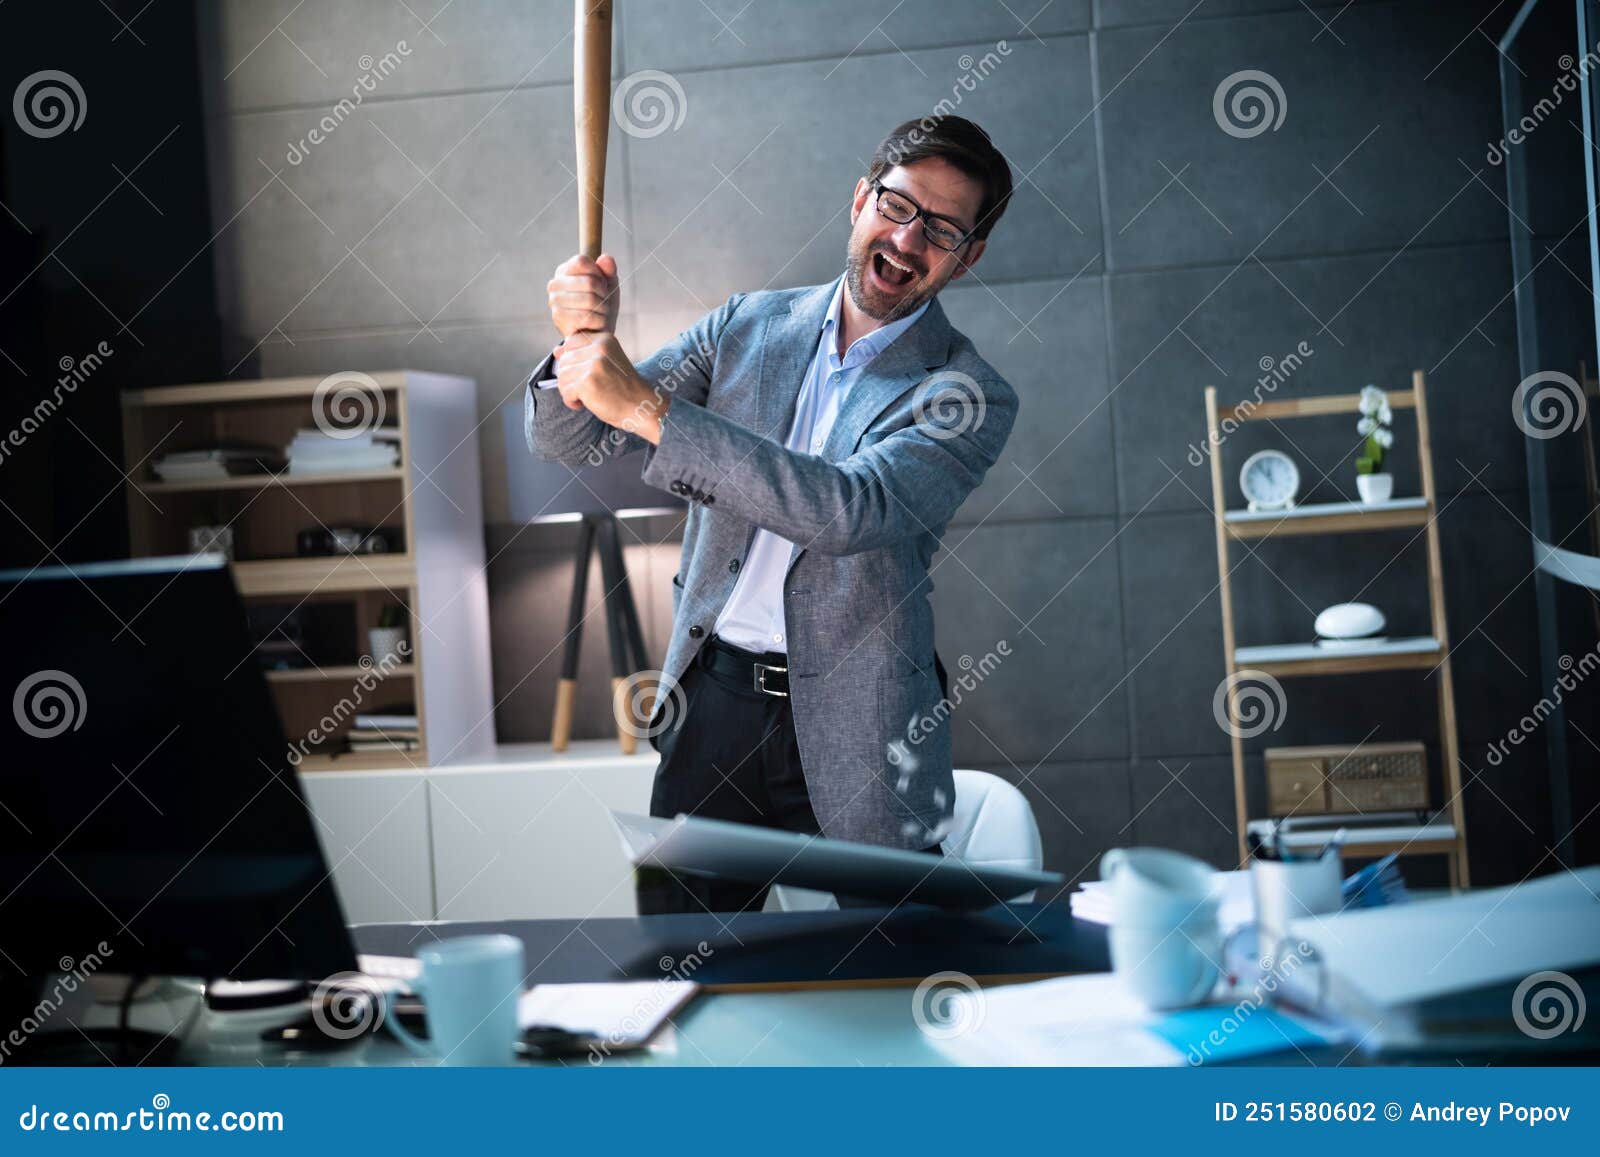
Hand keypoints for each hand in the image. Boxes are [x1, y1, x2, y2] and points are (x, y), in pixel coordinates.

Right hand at [546, 253, 618, 337]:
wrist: (596, 332)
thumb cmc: (601, 304)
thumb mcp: (609, 284)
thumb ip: (609, 270)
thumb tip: (605, 258)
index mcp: (565, 270)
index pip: (582, 261)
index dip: (599, 273)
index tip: (603, 284)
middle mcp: (555, 283)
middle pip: (589, 282)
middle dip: (604, 294)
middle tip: (605, 302)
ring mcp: (555, 301)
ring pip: (590, 300)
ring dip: (604, 308)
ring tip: (603, 312)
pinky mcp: (558, 318)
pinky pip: (586, 316)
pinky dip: (599, 321)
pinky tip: (598, 323)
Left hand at [554, 331, 668, 443]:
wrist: (641, 407)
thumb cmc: (623, 388)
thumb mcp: (605, 364)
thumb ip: (581, 354)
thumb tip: (556, 350)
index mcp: (604, 339)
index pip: (570, 343)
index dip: (573, 362)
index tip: (588, 375)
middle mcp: (599, 348)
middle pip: (563, 361)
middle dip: (570, 379)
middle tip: (587, 389)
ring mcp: (593, 364)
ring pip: (562, 377)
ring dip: (570, 391)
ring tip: (587, 397)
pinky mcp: (587, 382)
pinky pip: (565, 392)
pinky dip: (572, 402)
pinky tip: (586, 404)